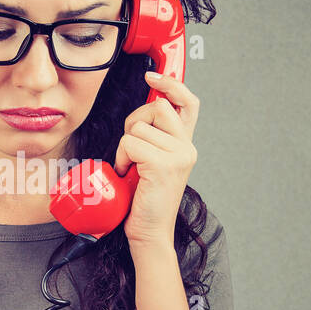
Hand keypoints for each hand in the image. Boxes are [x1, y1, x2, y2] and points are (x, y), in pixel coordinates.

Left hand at [113, 70, 199, 249]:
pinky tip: (128, 174)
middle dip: (135, 122)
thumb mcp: (151, 161)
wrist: (149, 232)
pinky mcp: (164, 165)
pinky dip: (122, 158)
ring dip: (125, 146)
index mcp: (185, 144)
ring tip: (131, 168)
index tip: (153, 77)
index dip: (172, 85)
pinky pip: (130, 144)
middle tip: (131, 149)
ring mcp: (178, 155)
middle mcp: (187, 147)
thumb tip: (145, 109)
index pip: (188, 103)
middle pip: (156, 108)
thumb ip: (154, 137)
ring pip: (138, 128)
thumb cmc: (144, 200)